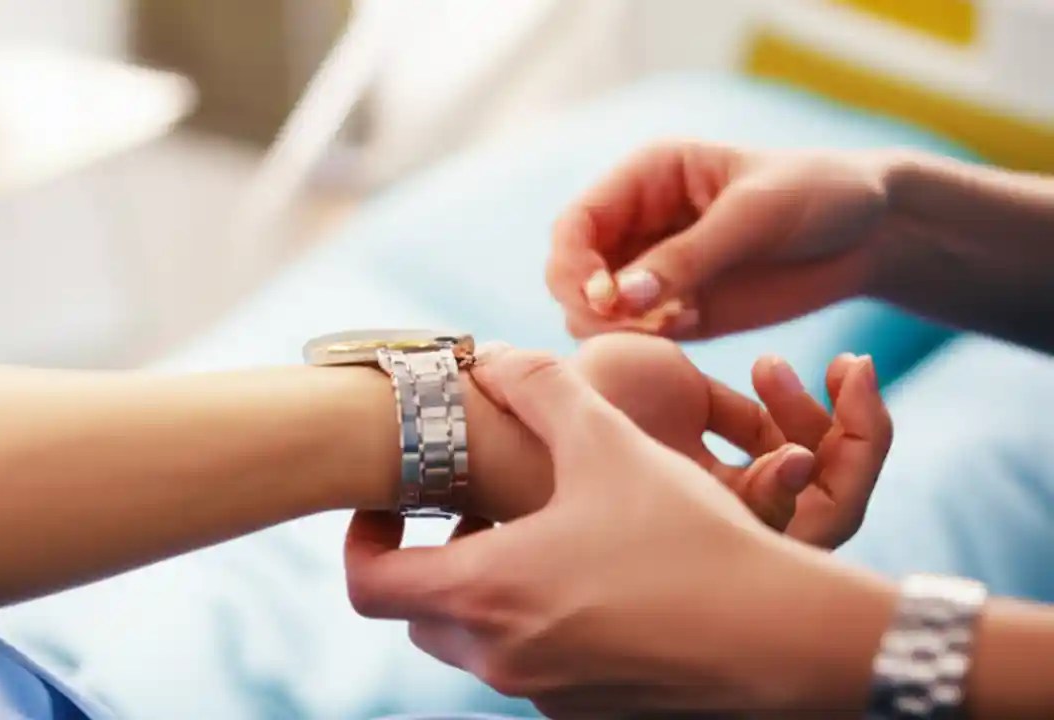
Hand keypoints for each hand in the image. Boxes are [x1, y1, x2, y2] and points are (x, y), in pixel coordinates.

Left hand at [346, 348, 896, 716]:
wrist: (783, 638)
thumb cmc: (690, 539)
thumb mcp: (609, 443)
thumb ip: (540, 388)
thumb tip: (491, 360)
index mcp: (485, 595)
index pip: (367, 585)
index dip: (363, 538)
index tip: (395, 504)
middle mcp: (500, 657)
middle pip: (417, 613)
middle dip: (428, 560)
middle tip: (468, 511)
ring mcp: (543, 692)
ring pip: (477, 641)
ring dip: (485, 589)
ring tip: (539, 533)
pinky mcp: (587, 708)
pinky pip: (531, 663)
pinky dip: (535, 621)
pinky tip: (595, 575)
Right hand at [545, 141, 891, 338]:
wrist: (873, 232)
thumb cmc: (818, 196)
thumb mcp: (753, 216)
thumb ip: (687, 257)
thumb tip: (621, 298)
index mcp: (645, 177)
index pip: (574, 224)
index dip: (573, 263)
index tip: (604, 298)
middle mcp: (638, 223)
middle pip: (569, 271)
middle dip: (587, 301)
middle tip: (633, 322)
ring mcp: (653, 269)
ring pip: (591, 310)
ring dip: (614, 328)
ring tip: (671, 324)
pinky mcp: (677, 309)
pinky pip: (633, 334)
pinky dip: (644, 342)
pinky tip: (688, 329)